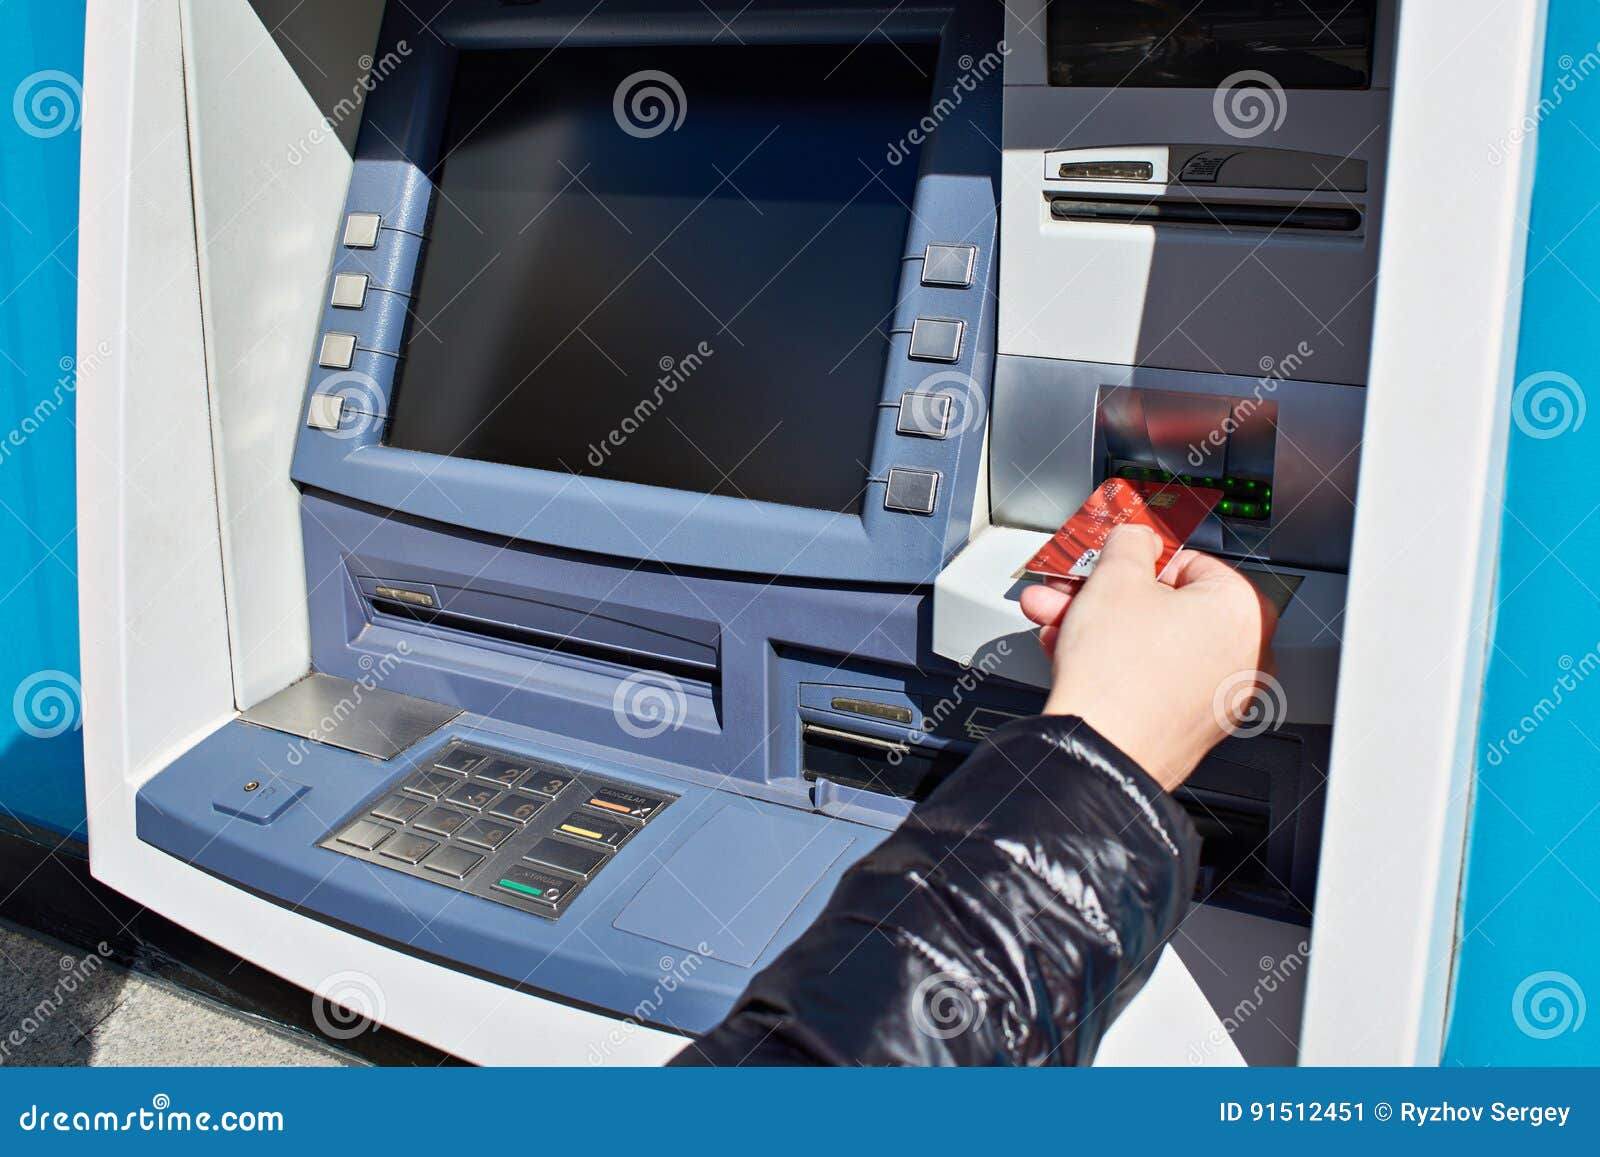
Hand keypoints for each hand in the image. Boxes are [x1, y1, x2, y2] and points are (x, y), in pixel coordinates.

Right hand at [1018, 524, 1279, 791]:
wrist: (1101, 752)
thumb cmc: (1120, 676)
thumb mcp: (1116, 579)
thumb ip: (1130, 543)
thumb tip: (1136, 541)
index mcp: (1246, 610)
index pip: (1189, 562)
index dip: (1137, 561)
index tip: (1108, 564)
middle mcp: (1248, 655)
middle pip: (1166, 605)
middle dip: (1107, 595)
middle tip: (1074, 588)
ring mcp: (1223, 695)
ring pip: (1154, 642)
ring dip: (1100, 626)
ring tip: (1057, 619)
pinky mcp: (1193, 725)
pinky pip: (1155, 676)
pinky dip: (1117, 662)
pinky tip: (1073, 653)